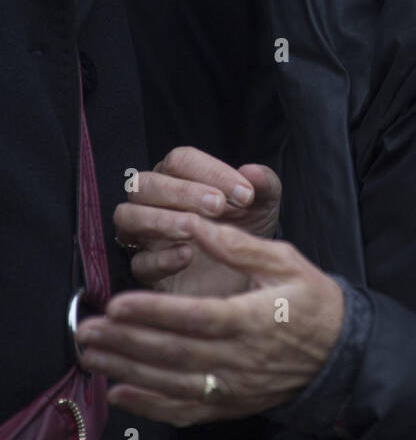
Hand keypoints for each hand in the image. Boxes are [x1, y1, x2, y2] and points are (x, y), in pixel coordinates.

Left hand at [78, 219, 346, 425]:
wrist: (339, 354)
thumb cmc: (312, 301)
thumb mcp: (285, 262)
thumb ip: (238, 245)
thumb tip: (196, 223)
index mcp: (253, 319)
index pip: (196, 317)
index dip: (155, 312)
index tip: (119, 302)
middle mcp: (239, 359)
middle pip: (174, 353)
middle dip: (125, 341)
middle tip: (87, 329)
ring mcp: (232, 387)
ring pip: (170, 383)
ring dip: (125, 370)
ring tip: (91, 354)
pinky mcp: (229, 405)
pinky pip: (183, 411)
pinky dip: (148, 407)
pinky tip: (118, 393)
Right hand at [115, 146, 281, 296]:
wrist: (244, 279)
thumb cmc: (246, 231)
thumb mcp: (263, 207)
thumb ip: (263, 185)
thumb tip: (252, 171)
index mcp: (178, 177)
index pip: (180, 160)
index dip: (210, 171)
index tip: (245, 193)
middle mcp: (153, 202)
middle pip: (145, 184)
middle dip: (181, 192)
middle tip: (218, 206)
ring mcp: (144, 236)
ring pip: (128, 217)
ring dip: (160, 219)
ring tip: (193, 227)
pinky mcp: (145, 271)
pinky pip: (138, 262)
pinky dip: (160, 258)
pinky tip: (187, 256)